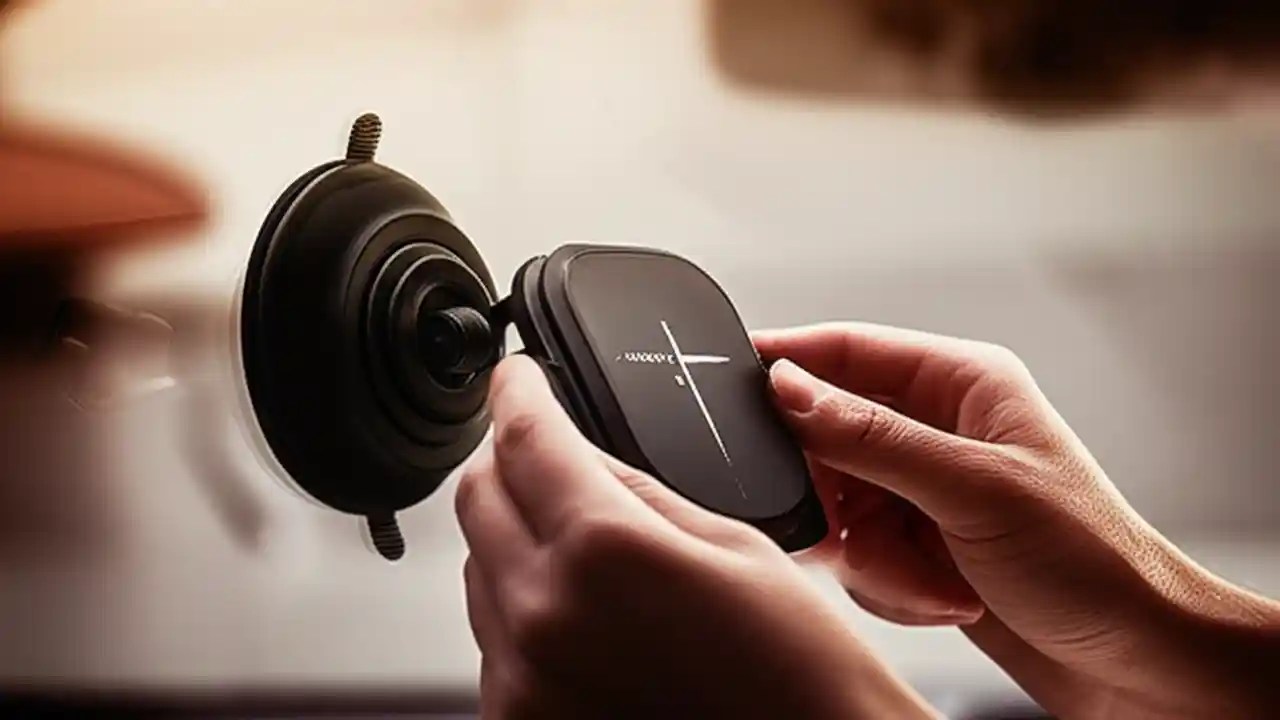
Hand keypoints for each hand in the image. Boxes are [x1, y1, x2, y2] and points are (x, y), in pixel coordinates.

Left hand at [455, 355, 935, 719]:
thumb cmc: (797, 676)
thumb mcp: (731, 543)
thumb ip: (636, 485)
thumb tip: (579, 446)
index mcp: (604, 550)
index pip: (524, 437)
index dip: (517, 390)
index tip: (516, 375)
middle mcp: (542, 616)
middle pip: (478, 497)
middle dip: (508, 459)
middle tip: (549, 452)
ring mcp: (521, 681)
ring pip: (478, 568)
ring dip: (514, 538)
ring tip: (588, 555)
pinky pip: (492, 640)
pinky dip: (522, 610)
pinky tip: (585, 617)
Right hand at [755, 322, 1279, 718]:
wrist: (1132, 660)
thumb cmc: (1092, 560)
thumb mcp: (973, 490)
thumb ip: (870, 437)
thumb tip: (789, 389)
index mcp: (963, 384)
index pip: (851, 350)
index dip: (790, 362)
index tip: (733, 383)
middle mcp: (939, 430)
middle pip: (830, 439)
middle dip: (842, 499)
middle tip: (851, 532)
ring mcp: (925, 490)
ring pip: (839, 508)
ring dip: (878, 557)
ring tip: (937, 579)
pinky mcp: (918, 544)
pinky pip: (859, 557)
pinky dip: (892, 586)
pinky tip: (946, 598)